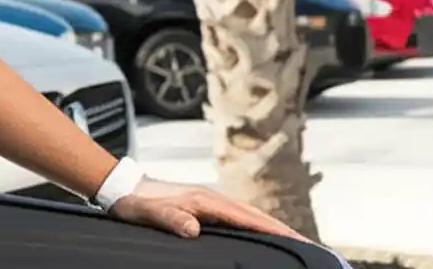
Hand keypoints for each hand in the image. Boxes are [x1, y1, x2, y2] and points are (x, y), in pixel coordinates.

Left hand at [109, 178, 308, 241]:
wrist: (121, 185)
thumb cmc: (134, 201)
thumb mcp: (147, 213)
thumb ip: (169, 219)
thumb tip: (193, 229)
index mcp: (204, 199)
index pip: (247, 218)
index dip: (274, 230)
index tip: (298, 241)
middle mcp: (212, 197)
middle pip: (256, 216)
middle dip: (284, 231)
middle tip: (311, 247)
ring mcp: (209, 200)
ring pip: (249, 216)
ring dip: (272, 228)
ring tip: (296, 244)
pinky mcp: (204, 206)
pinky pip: (237, 218)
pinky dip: (255, 226)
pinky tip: (261, 236)